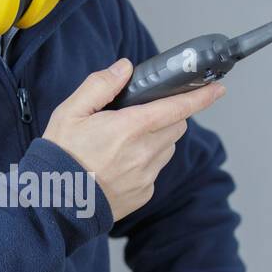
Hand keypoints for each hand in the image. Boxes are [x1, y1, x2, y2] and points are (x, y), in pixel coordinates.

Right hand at [42, 60, 225, 223]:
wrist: (54, 204)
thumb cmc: (60, 155)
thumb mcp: (71, 112)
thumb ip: (100, 86)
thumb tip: (125, 68)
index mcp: (129, 128)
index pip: (176, 108)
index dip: (200, 97)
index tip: (217, 89)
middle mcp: (143, 153)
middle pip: (176, 126)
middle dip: (168, 116)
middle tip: (140, 117)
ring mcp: (146, 176)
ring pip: (167, 149)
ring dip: (157, 140)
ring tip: (124, 144)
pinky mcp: (144, 194)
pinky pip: (155, 171)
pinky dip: (146, 163)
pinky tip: (119, 165)